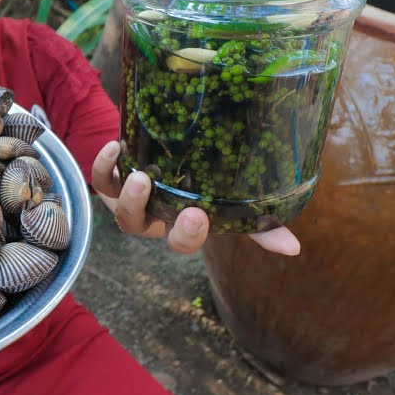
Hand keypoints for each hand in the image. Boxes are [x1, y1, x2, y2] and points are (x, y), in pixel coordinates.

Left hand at [91, 141, 300, 256]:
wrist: (157, 159)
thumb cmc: (196, 187)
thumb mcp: (226, 204)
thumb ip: (256, 224)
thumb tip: (294, 248)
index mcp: (178, 224)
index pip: (183, 242)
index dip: (190, 235)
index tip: (200, 215)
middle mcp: (151, 217)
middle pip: (142, 229)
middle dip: (145, 213)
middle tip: (168, 197)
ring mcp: (128, 201)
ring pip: (120, 209)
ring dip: (127, 194)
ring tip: (139, 173)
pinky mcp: (110, 182)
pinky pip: (101, 181)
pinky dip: (103, 166)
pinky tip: (115, 147)